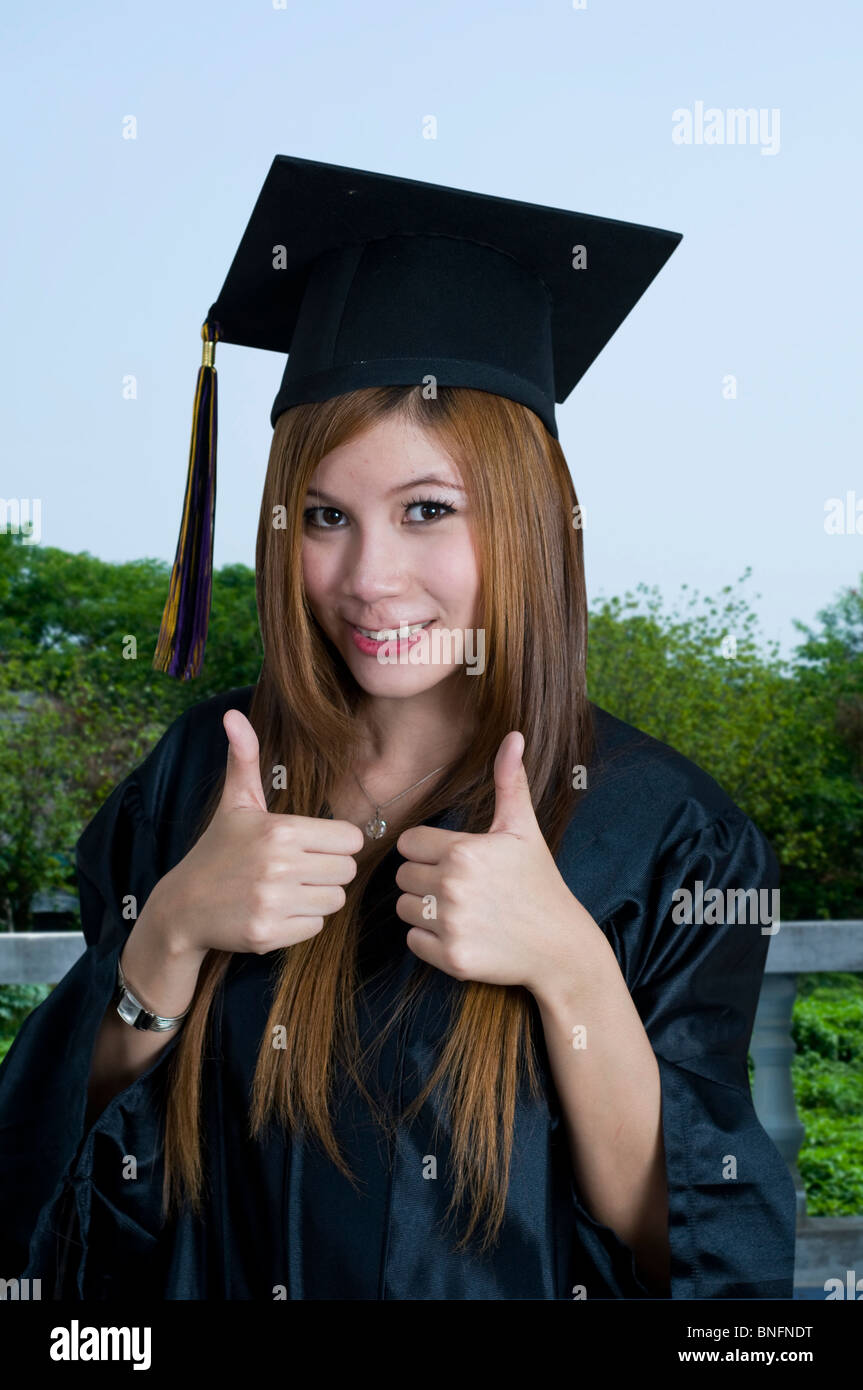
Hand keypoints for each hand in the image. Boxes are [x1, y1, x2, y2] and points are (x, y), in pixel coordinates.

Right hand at [147, 709, 364, 957]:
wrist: (182, 907)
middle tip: (296, 870)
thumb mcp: (235, 804)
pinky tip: (274, 911)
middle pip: (347, 871)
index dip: (334, 842)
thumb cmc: (218, 851)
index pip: (351, 839)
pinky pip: (315, 927)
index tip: (309, 845)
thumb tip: (232, 714)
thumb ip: (244, 758)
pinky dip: (300, 923)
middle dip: (327, 871)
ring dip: (316, 897)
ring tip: (284, 890)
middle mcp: (279, 866)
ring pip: (334, 901)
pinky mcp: (268, 934)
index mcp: (280, 829)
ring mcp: (272, 902)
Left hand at [394, 732, 602, 998]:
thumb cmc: (539, 882)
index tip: (453, 859)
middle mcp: (452, 887)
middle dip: (424, 879)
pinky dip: (430, 940)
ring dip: (424, 910)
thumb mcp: (523, 830)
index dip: (428, 850)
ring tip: (460, 909)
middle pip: (403, 877)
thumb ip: (510, 782)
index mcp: (464, 851)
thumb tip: (513, 736)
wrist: (561, 945)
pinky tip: (461, 933)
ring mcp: (451, 925)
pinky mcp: (451, 958)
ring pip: (405, 909)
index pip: (409, 844)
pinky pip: (414, 941)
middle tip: (458, 886)